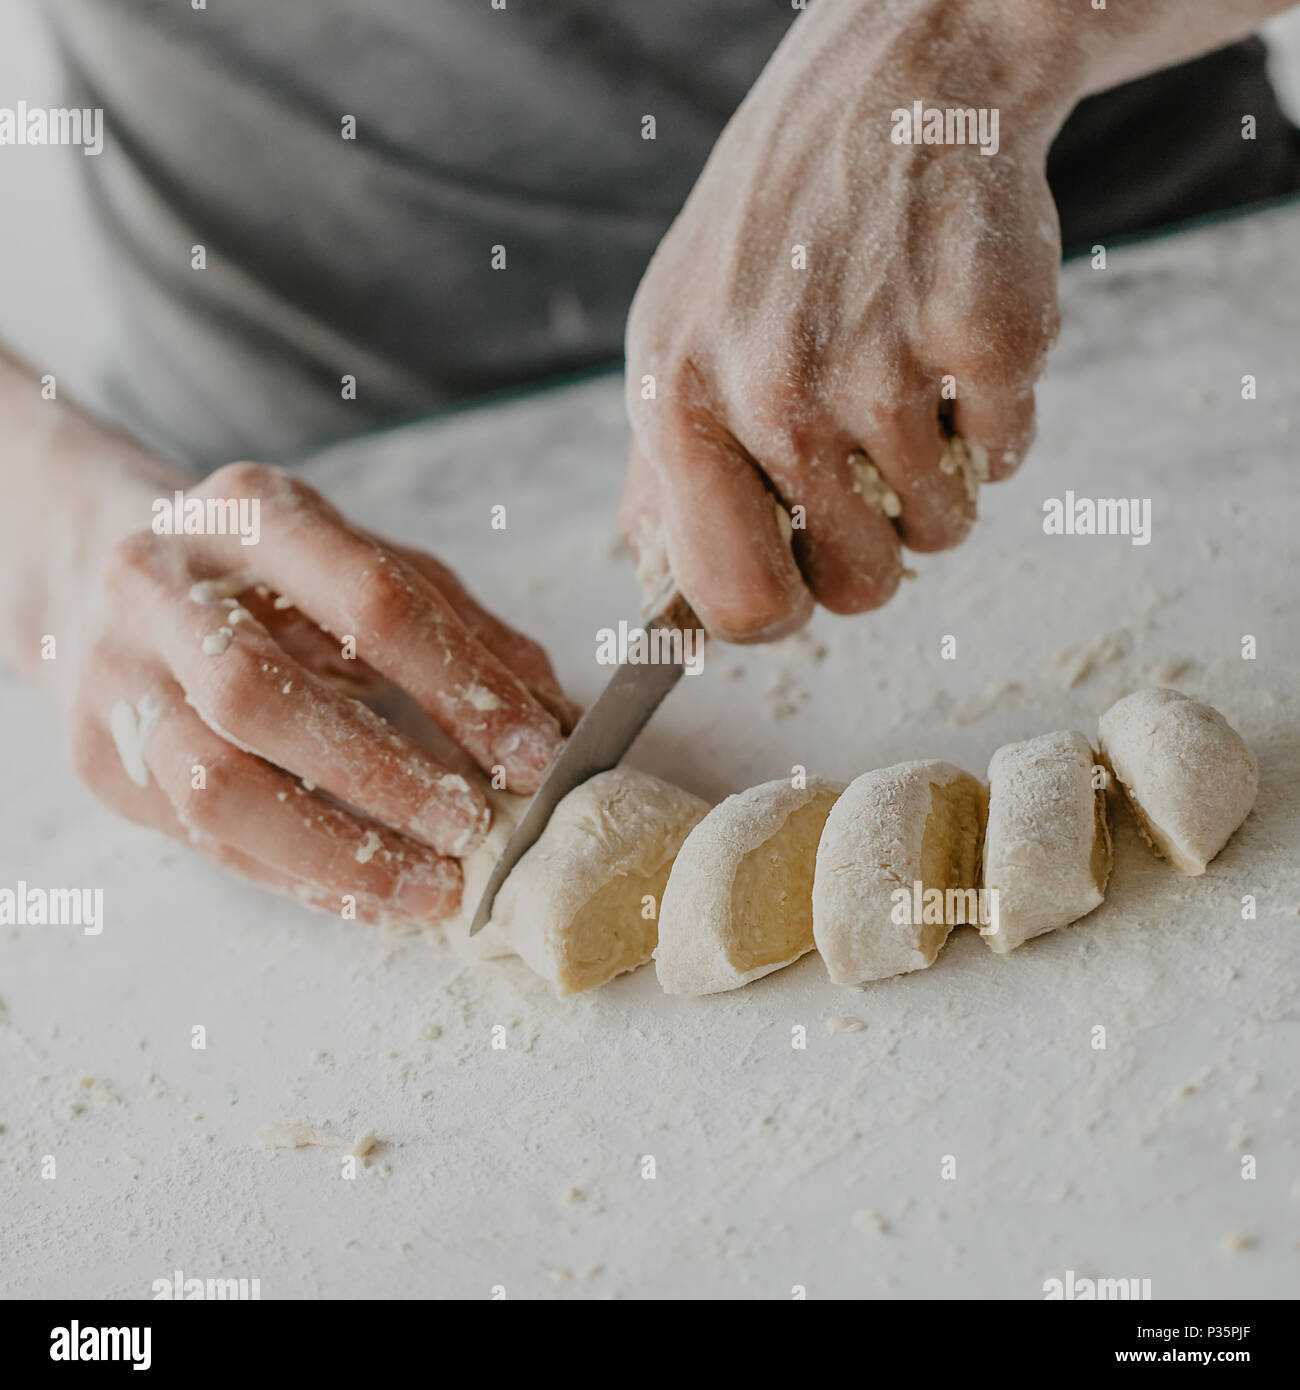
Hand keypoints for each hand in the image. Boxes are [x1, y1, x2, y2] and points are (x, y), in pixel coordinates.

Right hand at [67, 462, 578, 923]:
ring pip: (213, 784)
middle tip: (474, 827)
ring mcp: (116, 675)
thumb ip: (463, 633)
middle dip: (384, 773)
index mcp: (253, 513)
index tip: (531, 754)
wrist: (105, 578)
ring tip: (429, 887)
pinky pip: (201, 839)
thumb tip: (558, 721)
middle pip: (263, 693)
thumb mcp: (368, 567)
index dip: (457, 684)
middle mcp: (160, 585)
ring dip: (335, 849)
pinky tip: (371, 896)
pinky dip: (298, 877)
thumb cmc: (272, 578)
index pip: (365, 597)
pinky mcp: (100, 760)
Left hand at [622, 0, 1080, 639]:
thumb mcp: (676, 337)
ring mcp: (880, 362)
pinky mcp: (984, 333)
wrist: (897, 78)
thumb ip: (664, 475)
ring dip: (940, 475)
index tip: (800, 580)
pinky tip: (954, 335)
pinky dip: (997, 416)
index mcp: (680, 403)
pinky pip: (1009, 457)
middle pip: (856, 590)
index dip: (780, 609)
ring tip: (908, 374)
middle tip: (870, 461)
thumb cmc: (778, 227)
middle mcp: (769, 390)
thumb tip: (661, 596)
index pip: (734, 601)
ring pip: (943, 530)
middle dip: (876, 546)